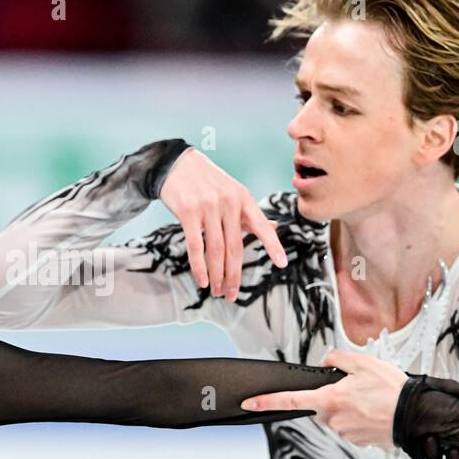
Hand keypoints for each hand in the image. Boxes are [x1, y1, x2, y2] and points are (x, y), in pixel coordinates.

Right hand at [159, 147, 287, 301]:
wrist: (176, 164)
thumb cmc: (207, 182)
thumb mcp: (233, 192)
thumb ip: (250, 214)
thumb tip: (274, 227)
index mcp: (243, 198)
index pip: (262, 225)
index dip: (273, 245)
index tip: (282, 263)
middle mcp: (228, 202)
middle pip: (235, 246)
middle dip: (235, 274)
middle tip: (233, 294)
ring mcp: (208, 206)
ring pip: (216, 249)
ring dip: (217, 275)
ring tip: (218, 291)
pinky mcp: (188, 212)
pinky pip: (195, 245)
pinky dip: (199, 266)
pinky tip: (202, 280)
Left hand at [240, 350, 405, 446]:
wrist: (417, 415)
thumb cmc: (392, 390)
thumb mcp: (363, 362)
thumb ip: (337, 359)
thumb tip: (326, 364)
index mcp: (330, 400)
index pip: (290, 401)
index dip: (267, 402)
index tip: (249, 403)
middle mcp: (334, 420)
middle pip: (319, 406)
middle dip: (330, 397)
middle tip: (357, 388)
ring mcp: (345, 433)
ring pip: (336, 416)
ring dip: (348, 407)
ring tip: (372, 399)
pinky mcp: (358, 441)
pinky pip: (351, 426)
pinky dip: (359, 418)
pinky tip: (375, 411)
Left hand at [392, 373, 458, 458]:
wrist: (401, 389)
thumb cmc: (428, 389)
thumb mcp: (451, 388)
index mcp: (458, 429)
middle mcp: (444, 439)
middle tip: (453, 451)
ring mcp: (427, 443)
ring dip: (434, 453)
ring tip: (430, 437)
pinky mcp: (411, 444)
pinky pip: (417, 454)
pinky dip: (419, 450)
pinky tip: (419, 439)